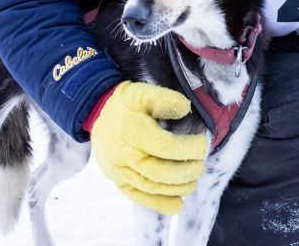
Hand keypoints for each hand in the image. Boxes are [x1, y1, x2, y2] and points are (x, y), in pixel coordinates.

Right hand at [91, 82, 208, 213]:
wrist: (95, 115)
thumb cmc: (124, 104)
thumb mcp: (141, 92)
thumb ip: (164, 98)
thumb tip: (185, 108)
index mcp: (134, 132)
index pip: (167, 147)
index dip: (189, 148)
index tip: (203, 144)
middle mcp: (126, 155)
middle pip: (160, 172)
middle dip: (187, 172)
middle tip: (201, 164)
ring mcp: (121, 172)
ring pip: (152, 187)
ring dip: (178, 188)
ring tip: (194, 181)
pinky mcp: (118, 181)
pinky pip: (139, 197)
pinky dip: (160, 204)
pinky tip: (178, 204)